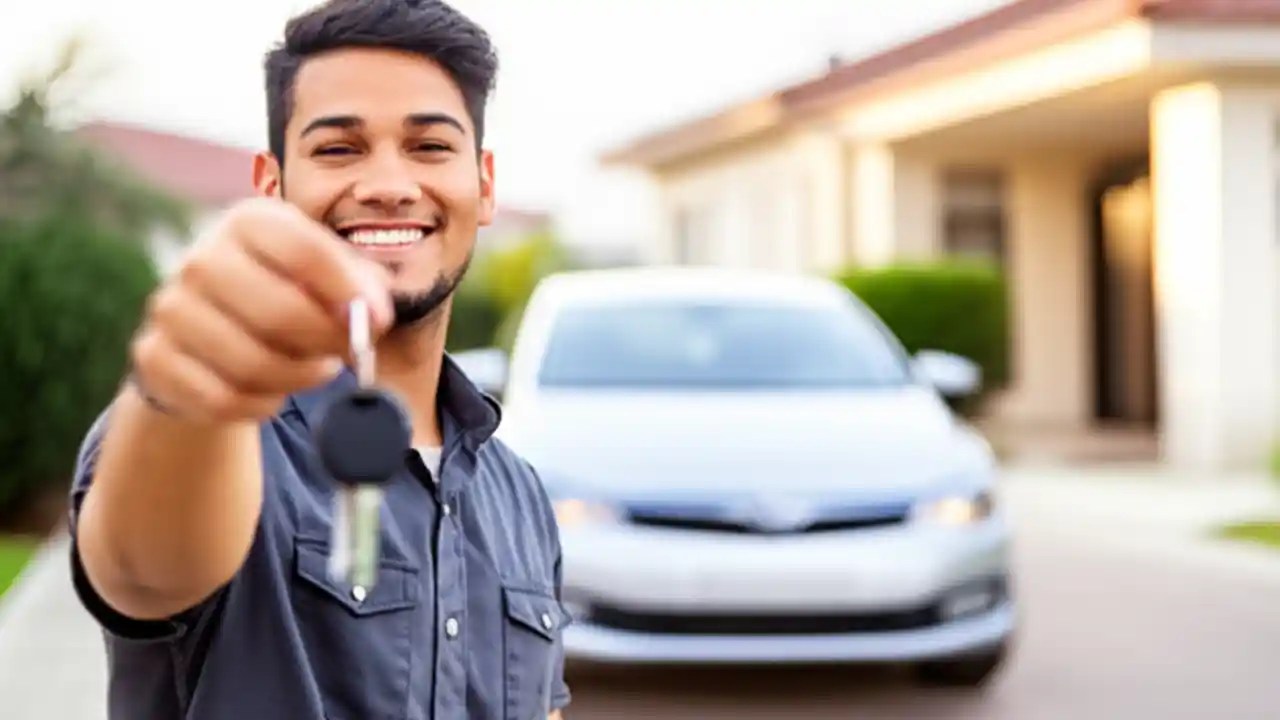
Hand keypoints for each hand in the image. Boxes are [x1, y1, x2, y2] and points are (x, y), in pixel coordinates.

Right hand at [129, 197, 392, 422]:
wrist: (210, 333)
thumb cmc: (288, 295)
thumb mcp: (327, 275)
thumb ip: (360, 287)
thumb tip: (372, 317)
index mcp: (250, 222)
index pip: (304, 251)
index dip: (348, 292)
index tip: (379, 322)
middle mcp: (201, 257)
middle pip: (279, 311)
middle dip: (327, 342)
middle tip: (349, 355)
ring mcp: (170, 307)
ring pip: (252, 362)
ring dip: (298, 377)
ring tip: (314, 369)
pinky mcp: (153, 356)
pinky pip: (222, 397)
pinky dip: (261, 405)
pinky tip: (272, 392)